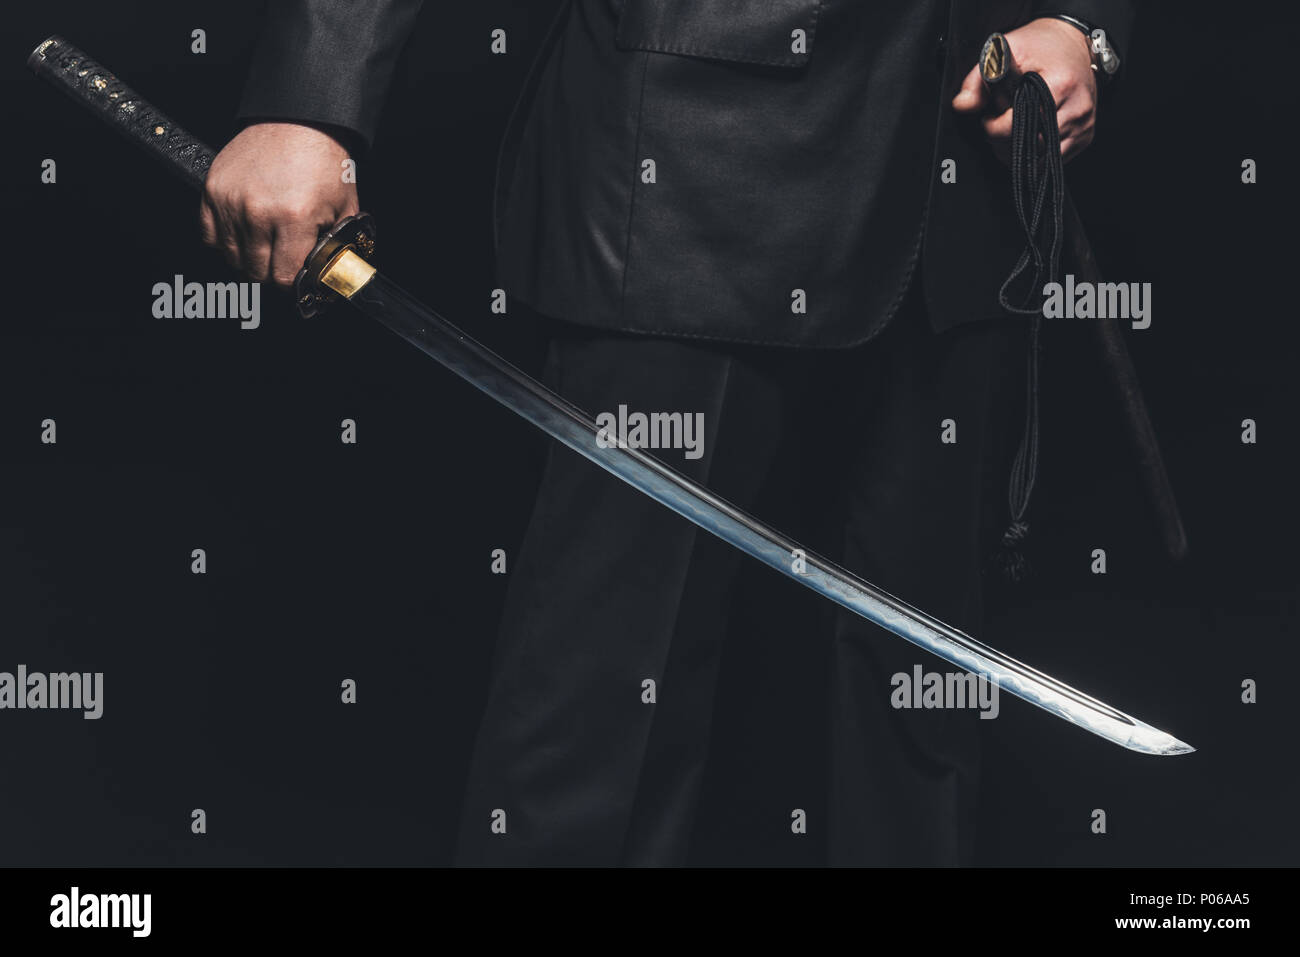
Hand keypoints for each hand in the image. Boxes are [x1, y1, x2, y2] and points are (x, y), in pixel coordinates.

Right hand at [200, 122, 358, 286]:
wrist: (299, 119)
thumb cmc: (323, 160)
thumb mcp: (343, 208)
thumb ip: (334, 245)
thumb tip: (327, 274)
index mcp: (294, 218)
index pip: (282, 276)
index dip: (291, 282)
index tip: (296, 277)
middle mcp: (258, 212)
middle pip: (255, 271)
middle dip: (271, 272)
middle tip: (283, 260)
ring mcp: (231, 200)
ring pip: (231, 257)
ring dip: (248, 259)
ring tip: (266, 246)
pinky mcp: (213, 189)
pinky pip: (209, 235)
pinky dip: (224, 242)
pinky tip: (243, 236)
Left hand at [951, 18, 1097, 161]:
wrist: (1073, 42)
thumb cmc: (1039, 47)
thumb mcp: (1004, 52)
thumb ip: (978, 80)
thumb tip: (962, 106)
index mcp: (1060, 86)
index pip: (1017, 127)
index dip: (994, 127)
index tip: (989, 116)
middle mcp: (1077, 108)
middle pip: (1028, 149)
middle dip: (1004, 142)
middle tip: (999, 123)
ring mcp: (1084, 125)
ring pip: (1040, 161)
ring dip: (1019, 152)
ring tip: (1013, 130)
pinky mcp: (1085, 136)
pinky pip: (1052, 161)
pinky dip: (1035, 155)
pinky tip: (1028, 136)